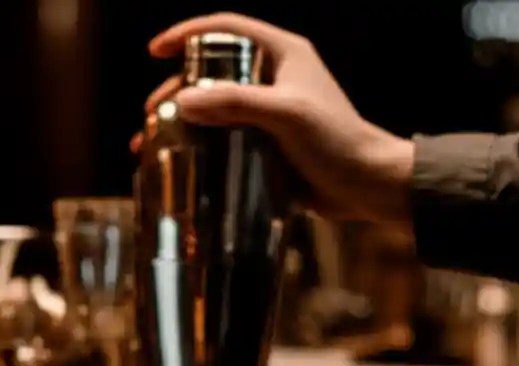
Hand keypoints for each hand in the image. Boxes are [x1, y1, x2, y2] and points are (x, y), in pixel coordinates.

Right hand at [137, 13, 413, 225]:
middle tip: (152, 110)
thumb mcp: (286, 114)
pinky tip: (176, 160)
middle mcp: (273, 77)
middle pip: (211, 70)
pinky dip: (196, 144)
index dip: (188, 33)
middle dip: (175, 88)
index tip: (156, 50)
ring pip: (212, 106)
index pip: (227, 28)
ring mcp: (268, 111)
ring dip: (180, 120)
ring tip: (152, 140)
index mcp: (283, 54)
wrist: (365, 184)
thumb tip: (182, 101)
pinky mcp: (265, 142)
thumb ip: (235, 103)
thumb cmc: (335, 141)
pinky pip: (222, 135)